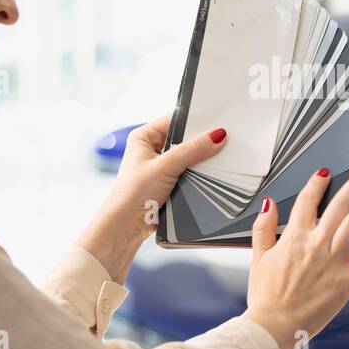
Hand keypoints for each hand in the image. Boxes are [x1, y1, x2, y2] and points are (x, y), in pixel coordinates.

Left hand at [76, 112, 227, 280]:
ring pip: (188, 157)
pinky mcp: (169, 183)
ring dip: (201, 160)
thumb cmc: (132, 194)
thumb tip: (217, 135)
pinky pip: (189, 173)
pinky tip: (212, 173)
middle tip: (223, 139)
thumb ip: (192, 150)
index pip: (174, 120)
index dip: (195, 119)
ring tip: (221, 156)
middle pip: (184, 139)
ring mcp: (161, 167)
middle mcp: (152, 150)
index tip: (217, 120)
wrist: (125, 228)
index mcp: (144, 137)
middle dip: (201, 141)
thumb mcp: (165, 167)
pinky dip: (199, 174)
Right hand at [246, 159, 348, 348]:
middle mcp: (317, 243)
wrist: (273, 326)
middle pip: (340, 204)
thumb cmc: (264, 295)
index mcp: (294, 237)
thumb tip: (268, 203)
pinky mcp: (347, 281)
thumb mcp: (257, 258)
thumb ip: (263, 228)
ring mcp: (334, 261)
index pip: (307, 200)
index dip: (317, 183)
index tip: (326, 171)